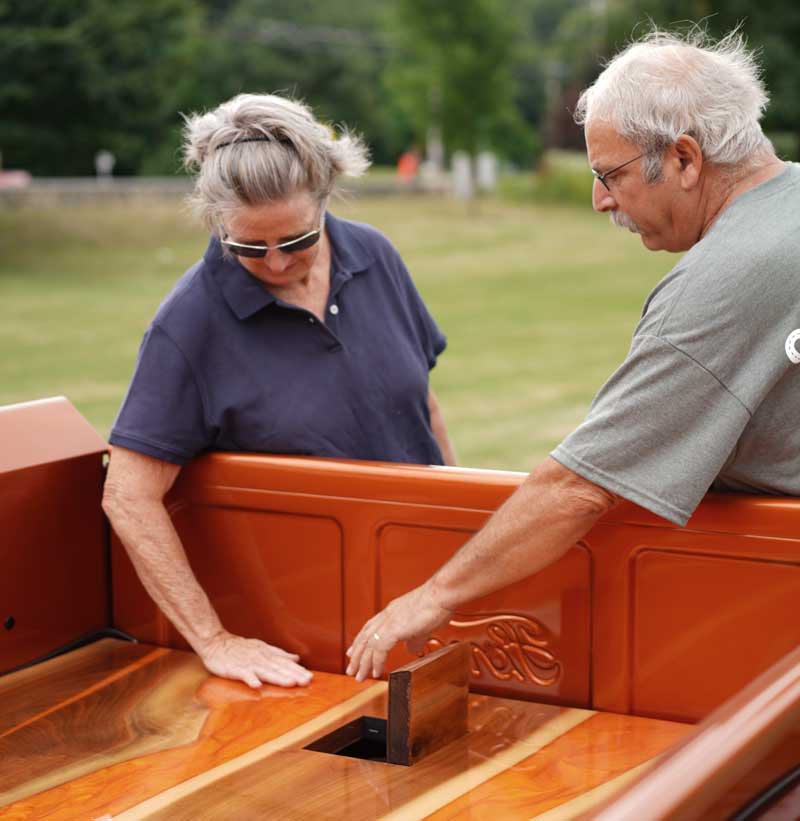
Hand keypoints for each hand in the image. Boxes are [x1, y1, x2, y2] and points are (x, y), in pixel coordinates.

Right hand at [198, 631, 312, 688]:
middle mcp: (260, 658)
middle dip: (294, 674)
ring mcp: (248, 663)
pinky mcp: (235, 668)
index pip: (285, 663)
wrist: (215, 642)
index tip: (310, 677)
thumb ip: (279, 654)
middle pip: (279, 667)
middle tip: (307, 681)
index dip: (298, 670)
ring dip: (279, 677)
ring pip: (266, 671)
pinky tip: (258, 686)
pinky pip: (244, 674)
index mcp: (267, 654)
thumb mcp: (261, 647)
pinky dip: (251, 679)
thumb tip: (296, 658)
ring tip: (291, 683)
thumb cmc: (239, 647)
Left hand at [345, 583, 453, 681]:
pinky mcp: (394, 629)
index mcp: (392, 611)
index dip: (361, 641)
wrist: (442, 595)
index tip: (354, 652)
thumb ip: (414, 638)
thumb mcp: (423, 624)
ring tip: (359, 676)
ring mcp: (389, 621)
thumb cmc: (437, 605)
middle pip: (365, 637)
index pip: (370, 627)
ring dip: (363, 662)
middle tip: (351, 669)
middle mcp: (387, 615)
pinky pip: (379, 649)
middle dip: (357, 655)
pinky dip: (376, 662)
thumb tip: (410, 649)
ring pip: (369, 645)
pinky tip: (376, 672)